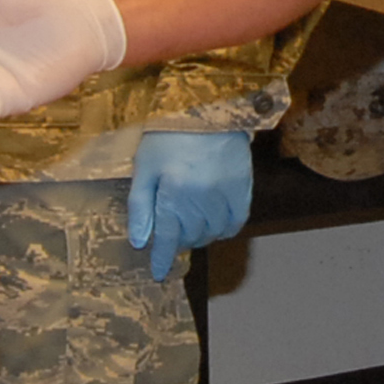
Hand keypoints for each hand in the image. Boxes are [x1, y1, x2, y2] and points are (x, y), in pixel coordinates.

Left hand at [128, 131, 253, 278]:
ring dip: (198, 234)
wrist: (208, 108)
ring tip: (191, 221)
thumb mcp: (144, 167)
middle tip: (172, 228)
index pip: (166, 237)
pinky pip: (235, 223)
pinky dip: (223, 228)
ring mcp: (224, 195)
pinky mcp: (242, 189)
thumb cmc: (167, 136)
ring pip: (211, 233)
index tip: (158, 274)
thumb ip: (140, 205)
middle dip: (177, 238)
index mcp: (172, 193)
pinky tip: (213, 220)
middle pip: (188, 237)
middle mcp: (200, 199)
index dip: (161, 258)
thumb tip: (140, 242)